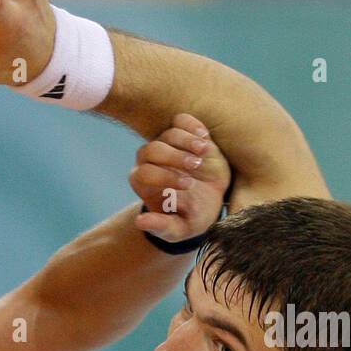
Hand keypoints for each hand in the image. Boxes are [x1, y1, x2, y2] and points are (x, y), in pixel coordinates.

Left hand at [130, 114, 230, 243]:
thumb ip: (161, 226)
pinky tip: (205, 138)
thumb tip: (140, 222)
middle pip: (152, 149)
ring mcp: (167, 144)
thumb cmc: (190, 218)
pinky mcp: (184, 134)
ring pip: (168, 133)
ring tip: (203, 150)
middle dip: (174, 156)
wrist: (210, 203)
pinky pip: (181, 120)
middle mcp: (151, 161)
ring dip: (186, 140)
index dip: (164, 177)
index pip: (144, 173)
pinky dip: (192, 125)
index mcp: (144, 183)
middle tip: (195, 165)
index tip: (188, 185)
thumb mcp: (178, 229)